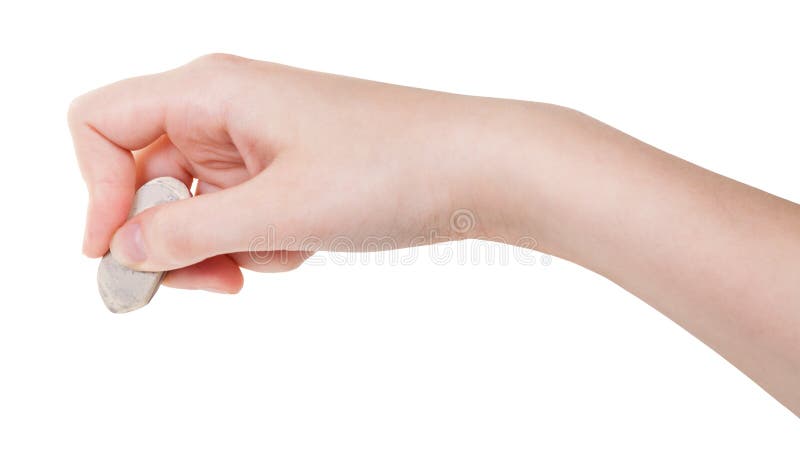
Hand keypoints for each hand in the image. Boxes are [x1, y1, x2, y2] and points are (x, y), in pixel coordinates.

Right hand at [68, 54, 536, 292]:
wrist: (478, 169)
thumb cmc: (389, 167)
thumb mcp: (277, 211)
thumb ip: (189, 234)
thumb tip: (124, 250)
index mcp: (211, 91)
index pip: (102, 125)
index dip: (94, 191)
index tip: (113, 253)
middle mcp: (227, 108)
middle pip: (148, 177)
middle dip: (170, 239)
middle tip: (210, 283)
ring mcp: (259, 141)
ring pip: (198, 207)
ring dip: (224, 247)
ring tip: (280, 252)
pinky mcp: (288, 169)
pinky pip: (243, 215)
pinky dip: (263, 241)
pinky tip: (308, 242)